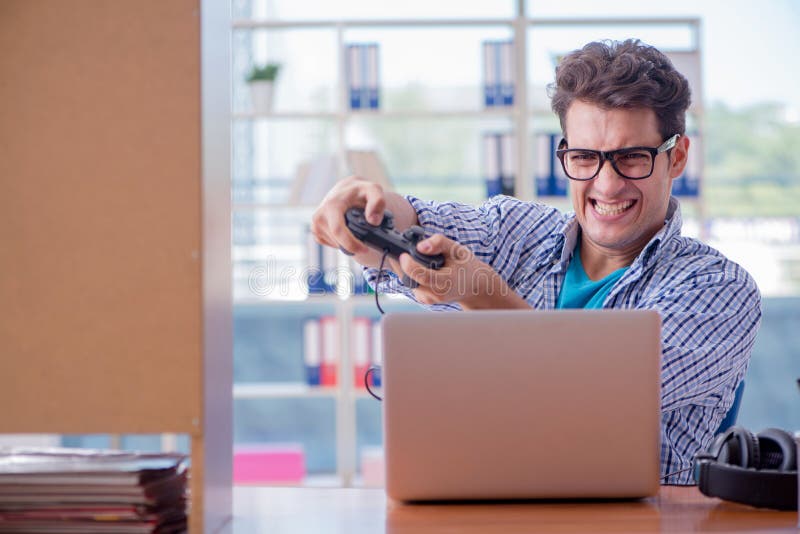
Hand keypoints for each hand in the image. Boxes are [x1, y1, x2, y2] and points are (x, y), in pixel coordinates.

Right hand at [310, 176, 417, 269]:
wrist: (346, 190)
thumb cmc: (360, 191)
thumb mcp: (373, 190)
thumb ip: (378, 202)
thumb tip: (373, 221)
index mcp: (331, 206)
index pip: (338, 230)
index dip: (352, 244)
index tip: (366, 249)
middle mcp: (320, 216)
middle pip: (338, 242)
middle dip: (354, 244)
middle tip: (366, 241)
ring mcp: (316, 225)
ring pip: (336, 245)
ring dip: (349, 243)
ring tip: (357, 231)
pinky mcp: (316, 232)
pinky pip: (332, 244)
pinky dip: (342, 242)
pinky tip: (348, 232)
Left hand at [398, 234, 529, 309]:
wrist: (474, 286)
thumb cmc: (466, 266)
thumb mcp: (456, 249)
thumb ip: (439, 243)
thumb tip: (421, 246)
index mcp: (445, 283)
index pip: (421, 276)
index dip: (409, 265)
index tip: (404, 254)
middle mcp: (435, 294)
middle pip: (409, 280)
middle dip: (404, 266)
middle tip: (404, 252)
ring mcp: (429, 299)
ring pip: (408, 283)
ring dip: (407, 270)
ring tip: (414, 259)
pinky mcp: (424, 300)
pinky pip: (412, 286)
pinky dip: (411, 275)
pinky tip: (419, 267)